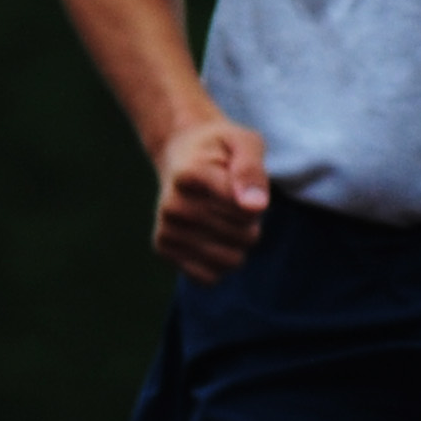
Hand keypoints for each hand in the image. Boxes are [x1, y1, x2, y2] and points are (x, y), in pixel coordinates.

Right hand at [151, 112, 273, 279]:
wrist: (179, 153)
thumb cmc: (220, 149)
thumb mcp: (245, 143)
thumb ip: (251, 171)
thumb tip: (255, 207)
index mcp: (192, 175)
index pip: (245, 210)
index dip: (256, 200)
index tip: (240, 183)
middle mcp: (173, 205)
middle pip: (245, 237)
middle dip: (250, 222)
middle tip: (233, 200)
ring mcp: (166, 229)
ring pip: (232, 260)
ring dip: (238, 243)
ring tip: (224, 218)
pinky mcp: (163, 248)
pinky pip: (209, 278)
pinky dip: (219, 263)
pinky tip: (211, 239)